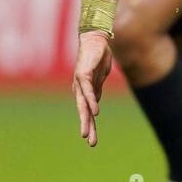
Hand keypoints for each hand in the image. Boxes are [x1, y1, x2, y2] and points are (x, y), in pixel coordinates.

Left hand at [73, 31, 113, 146]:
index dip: (90, 125)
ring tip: (87, 134)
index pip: (88, 111)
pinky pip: (88, 91)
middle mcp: (80, 88)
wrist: (95, 38)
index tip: (91, 138)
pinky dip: (91, 102)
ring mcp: (80, 82)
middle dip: (87, 127)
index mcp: (85, 90)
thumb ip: (98, 88)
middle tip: (90, 142)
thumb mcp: (100, 76)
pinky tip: (95, 112)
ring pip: (83, 105)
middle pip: (84, 112)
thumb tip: (96, 100)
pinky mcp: (83, 74)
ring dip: (86, 120)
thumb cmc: (98, 56)